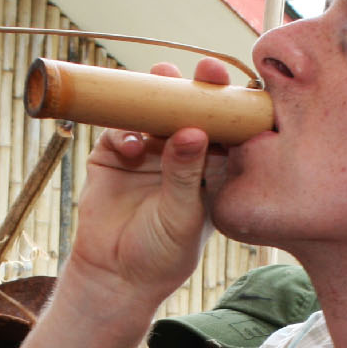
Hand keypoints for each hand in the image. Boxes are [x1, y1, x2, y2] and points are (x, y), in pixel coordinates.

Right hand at [69, 60, 224, 306]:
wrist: (114, 277)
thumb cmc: (161, 256)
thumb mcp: (181, 217)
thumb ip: (185, 174)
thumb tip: (191, 129)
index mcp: (209, 168)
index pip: (224, 128)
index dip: (230, 103)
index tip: (233, 85)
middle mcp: (180, 154)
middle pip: (189, 110)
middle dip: (195, 87)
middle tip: (203, 71)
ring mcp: (146, 152)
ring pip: (153, 111)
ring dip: (158, 95)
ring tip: (162, 81)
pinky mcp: (113, 155)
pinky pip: (119, 130)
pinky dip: (125, 130)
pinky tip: (131, 146)